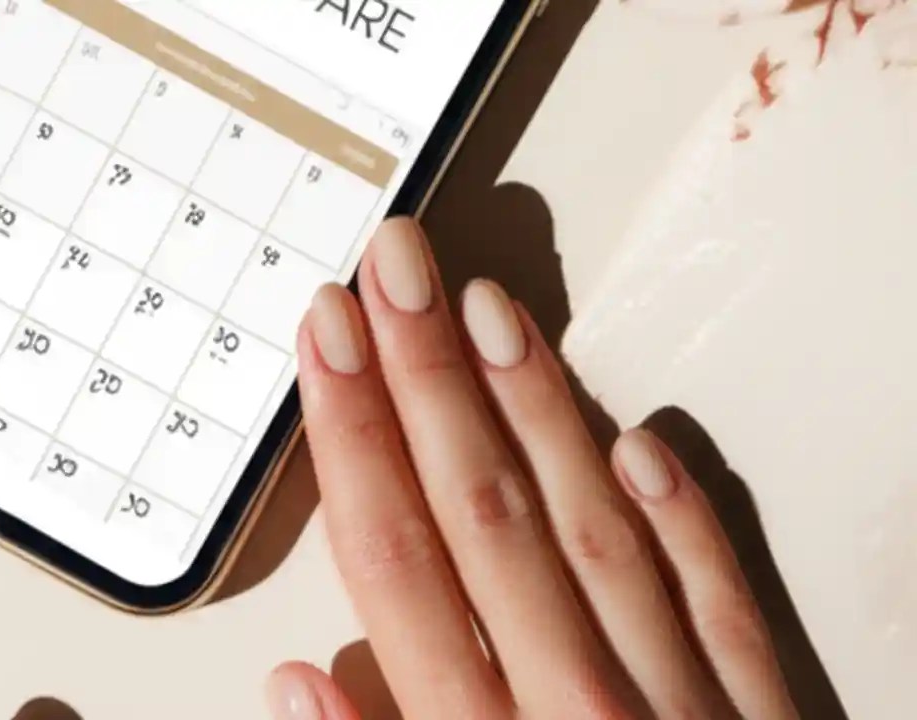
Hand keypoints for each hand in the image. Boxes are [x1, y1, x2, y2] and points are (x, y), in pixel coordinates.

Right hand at [267, 218, 797, 718]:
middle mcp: (571, 705)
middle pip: (481, 509)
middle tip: (395, 270)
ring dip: (532, 407)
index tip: (327, 335)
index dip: (351, 432)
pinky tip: (635, 433)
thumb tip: (295, 683)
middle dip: (425, 374)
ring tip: (488, 306)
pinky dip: (677, 513)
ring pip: (590, 524)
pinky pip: (715, 595)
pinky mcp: (750, 711)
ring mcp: (672, 701)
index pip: (394, 556)